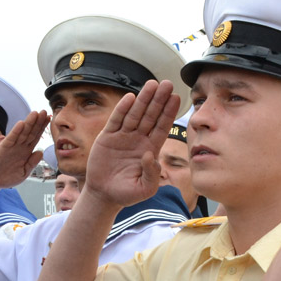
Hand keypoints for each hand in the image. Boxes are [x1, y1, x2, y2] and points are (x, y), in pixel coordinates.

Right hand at [0, 111, 50, 188]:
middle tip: (44, 112)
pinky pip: (10, 139)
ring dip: (28, 123)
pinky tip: (21, 124)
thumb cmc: (6, 178)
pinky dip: (16, 131)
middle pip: (30, 132)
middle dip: (37, 122)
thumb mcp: (22, 173)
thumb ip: (31, 163)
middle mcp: (19, 147)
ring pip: (22, 133)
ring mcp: (11, 147)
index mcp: (26, 152)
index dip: (42, 128)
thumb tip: (40, 152)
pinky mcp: (2, 148)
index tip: (48, 118)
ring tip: (35, 113)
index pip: (35, 137)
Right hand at [84, 79, 179, 207]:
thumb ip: (152, 174)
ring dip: (143, 99)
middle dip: (158, 100)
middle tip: (167, 84)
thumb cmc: (126, 193)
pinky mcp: (107, 137)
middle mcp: (138, 139)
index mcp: (150, 149)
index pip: (162, 127)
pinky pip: (116, 121)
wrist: (103, 196)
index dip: (169, 112)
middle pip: (150, 116)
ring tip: (152, 84)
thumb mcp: (145, 189)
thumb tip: (151, 155)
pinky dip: (122, 109)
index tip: (176, 97)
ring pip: (135, 114)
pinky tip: (130, 98)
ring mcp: (123, 137)